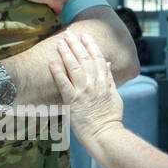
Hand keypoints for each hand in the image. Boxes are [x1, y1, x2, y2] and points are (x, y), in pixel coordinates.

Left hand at [49, 31, 123, 148]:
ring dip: (67, 53)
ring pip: (74, 68)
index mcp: (104, 82)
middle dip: (76, 45)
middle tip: (69, 34)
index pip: (97, 58)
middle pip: (84, 59)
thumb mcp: (115, 96)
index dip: (90, 45)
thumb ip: (109, 79)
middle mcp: (94, 84)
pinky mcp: (73, 101)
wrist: (104, 134)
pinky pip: (64, 84)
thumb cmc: (110, 118)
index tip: (85, 35)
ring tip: (60, 42)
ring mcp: (83, 92)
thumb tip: (107, 63)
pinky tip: (52, 62)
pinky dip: (57, 72)